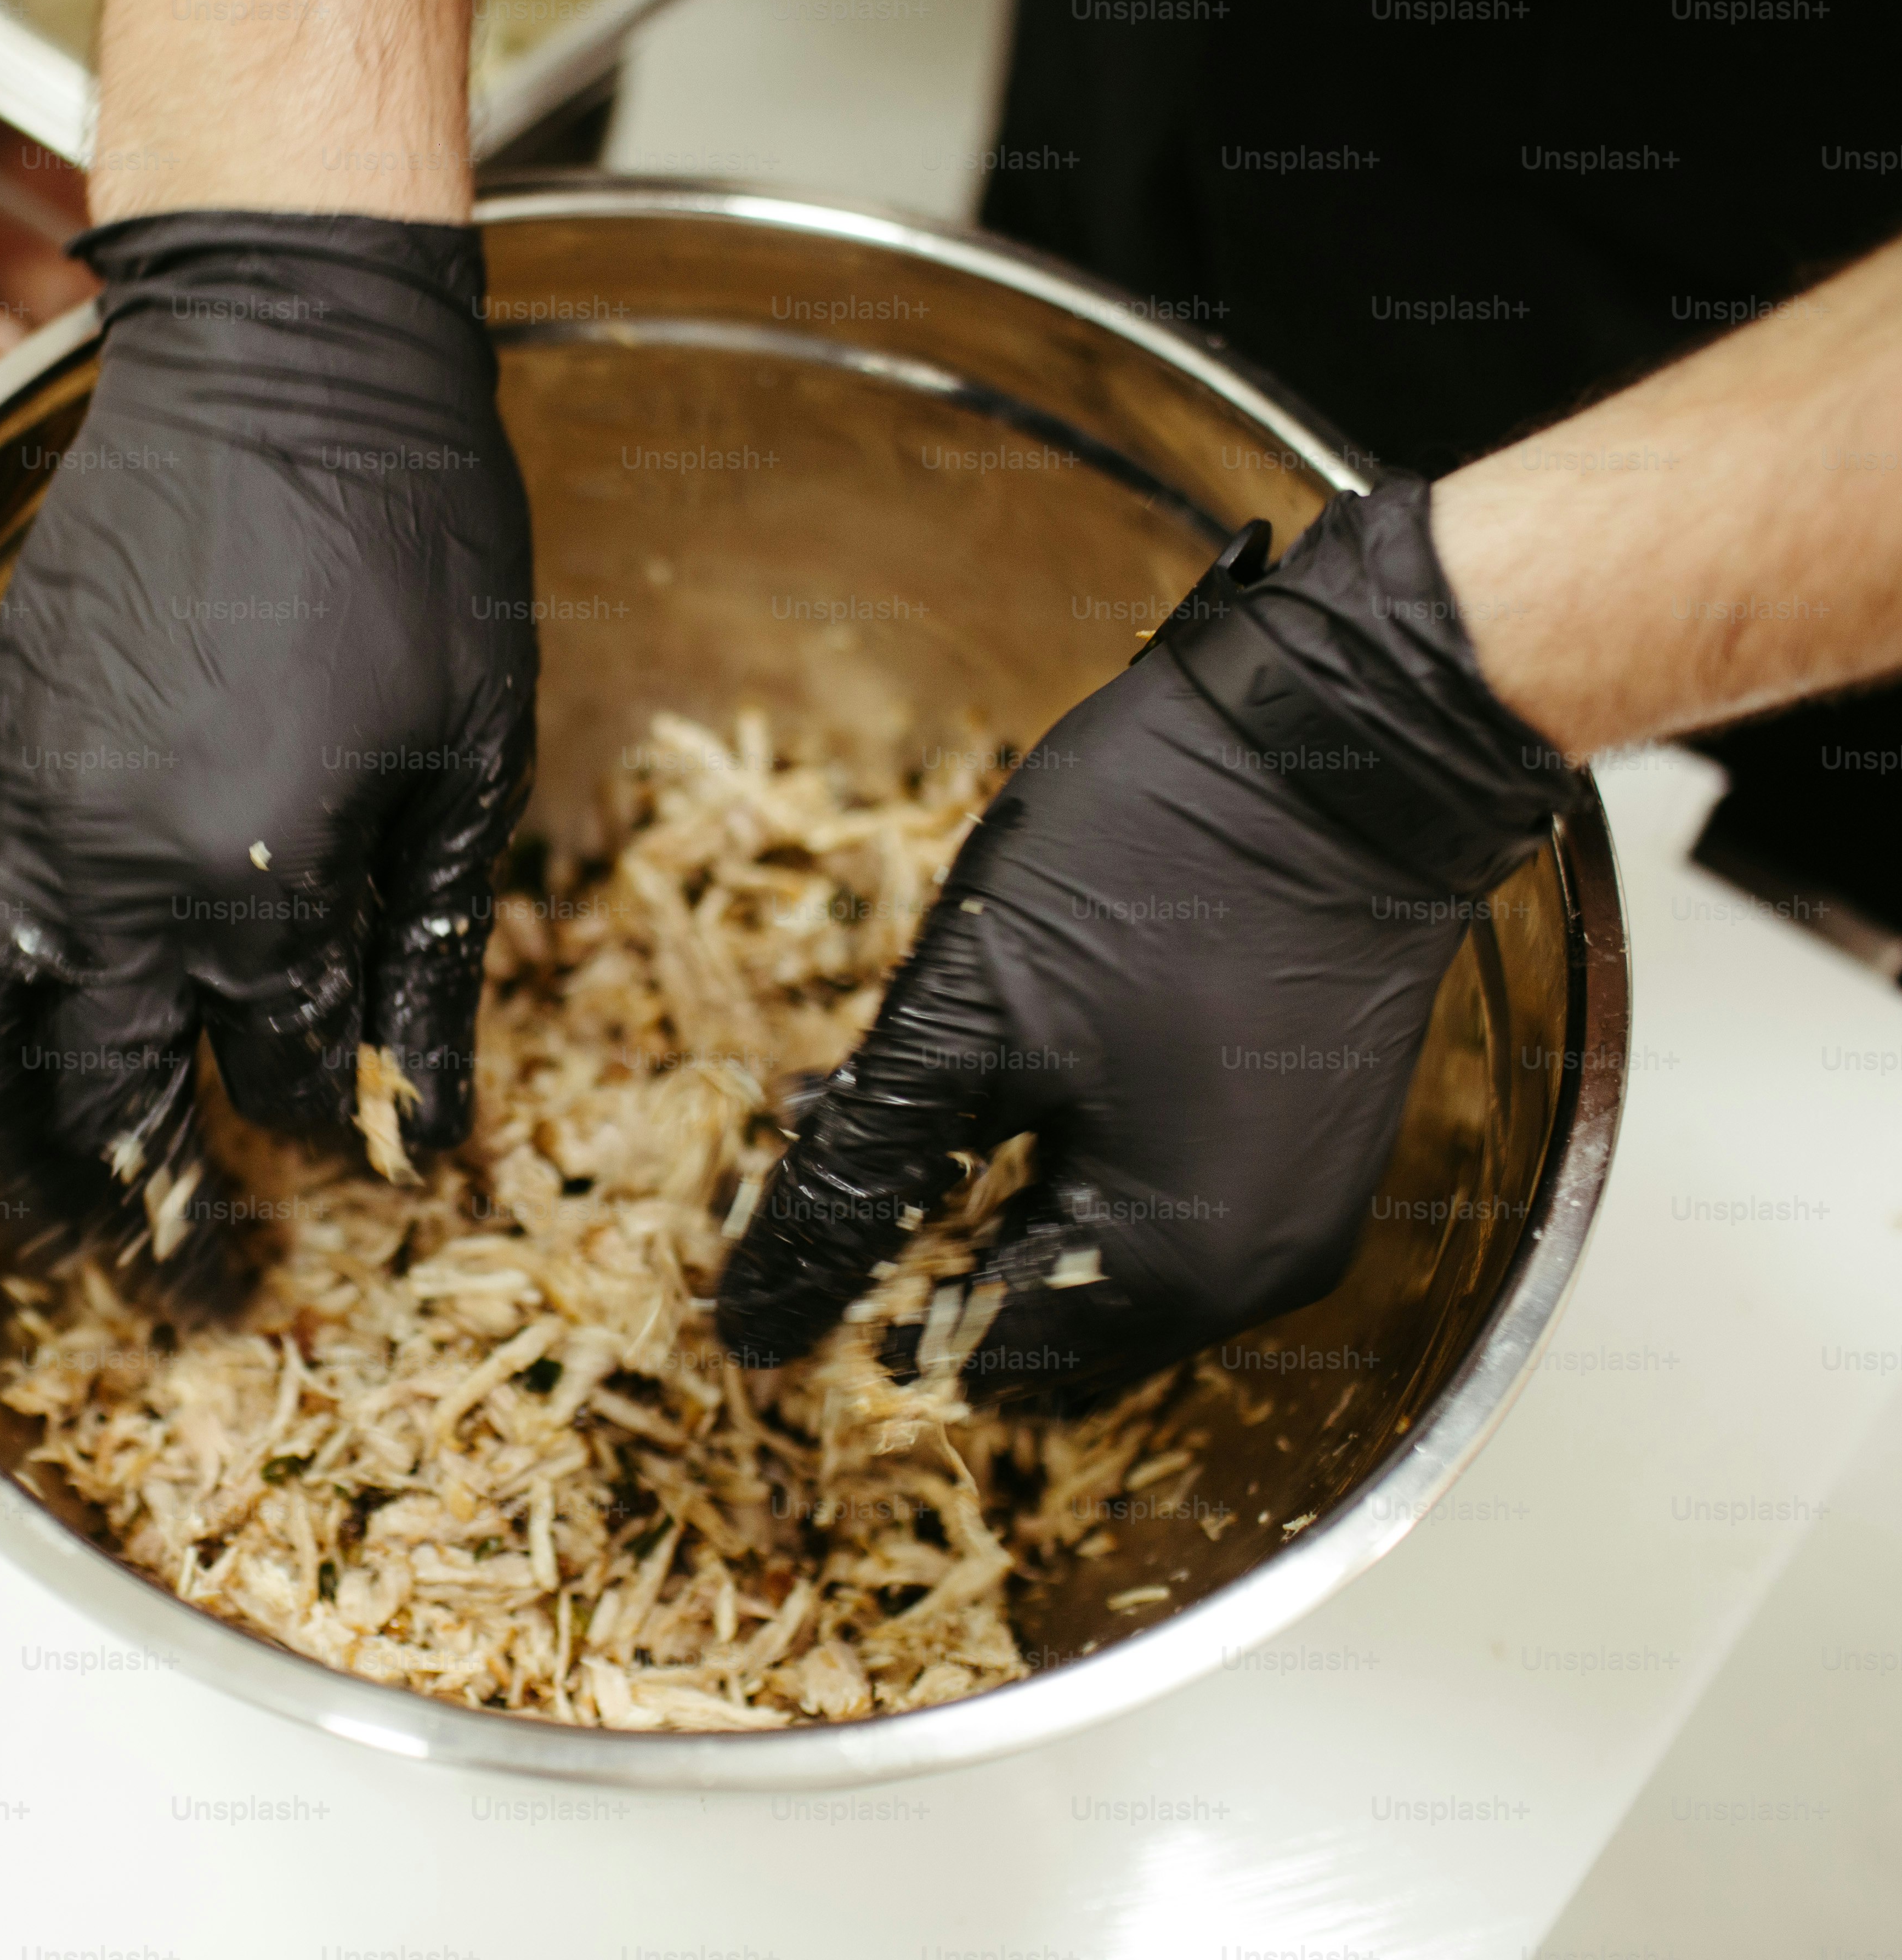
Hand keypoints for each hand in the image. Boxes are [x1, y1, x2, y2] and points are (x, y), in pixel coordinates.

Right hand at [0, 212, 534, 1300]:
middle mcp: (118, 874)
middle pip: (111, 1101)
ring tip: (44, 1224)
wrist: (283, 361)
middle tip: (183, 1298)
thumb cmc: (416, 543)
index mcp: (264, 883)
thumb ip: (430, 956)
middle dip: (150, 1218)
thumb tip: (428, 1118)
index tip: (367, 1170)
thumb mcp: (475, 764)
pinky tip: (11, 1043)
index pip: (281, 1080)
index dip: (331, 1139)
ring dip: (11, 1147)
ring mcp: (27, 813)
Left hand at [713, 479, 1581, 1399]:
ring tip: (892, 1095)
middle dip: (924, 1253)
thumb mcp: (959, 1028)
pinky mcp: (1305, 1140)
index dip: (866, 1302)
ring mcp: (1295, 1209)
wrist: (1342, 735)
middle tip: (833, 1138)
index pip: (978, 1363)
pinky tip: (1001, 1079)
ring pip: (1098, 1263)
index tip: (795, 1214)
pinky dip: (1071, 1168)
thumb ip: (854, 1190)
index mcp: (1173, 1272)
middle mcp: (1255, 1276)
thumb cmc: (1154, 861)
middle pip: (1044, 1328)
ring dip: (988, 1204)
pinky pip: (1166, 1204)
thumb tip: (757, 1328)